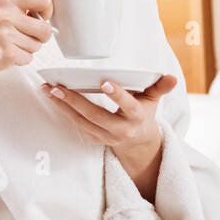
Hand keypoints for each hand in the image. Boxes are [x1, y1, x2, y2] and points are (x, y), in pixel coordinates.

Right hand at [0, 0, 54, 87]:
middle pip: (45, 29)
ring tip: (11, 45)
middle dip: (39, 36)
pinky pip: (28, 58)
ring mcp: (5, 34)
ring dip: (28, 49)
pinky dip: (21, 60)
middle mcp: (5, 14)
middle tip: (23, 36)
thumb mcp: (0, 5)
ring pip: (37, 45)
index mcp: (5, 0)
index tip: (40, 16)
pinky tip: (7, 54)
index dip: (47, 10)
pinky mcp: (6, 53)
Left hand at [40, 73, 178, 153]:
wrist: (138, 143)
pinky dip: (63, 110)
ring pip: (81, 121)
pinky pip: (76, 124)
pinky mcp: (94, 138)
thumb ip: (160, 88)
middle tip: (58, 87)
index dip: (117, 95)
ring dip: (63, 105)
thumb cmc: (143, 114)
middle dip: (75, 101)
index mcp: (136, 118)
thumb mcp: (153, 101)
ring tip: (48, 89)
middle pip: (96, 116)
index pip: (128, 106)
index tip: (105, 82)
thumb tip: (171, 77)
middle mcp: (120, 130)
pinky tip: (52, 96)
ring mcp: (105, 136)